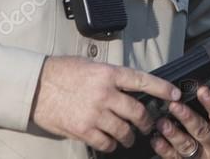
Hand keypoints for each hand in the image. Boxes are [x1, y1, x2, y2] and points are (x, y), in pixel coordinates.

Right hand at [30, 56, 180, 152]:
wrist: (35, 86)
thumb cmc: (61, 72)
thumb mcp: (90, 65)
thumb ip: (110, 76)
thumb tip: (128, 86)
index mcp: (109, 73)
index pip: (143, 80)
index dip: (162, 88)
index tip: (174, 94)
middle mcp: (105, 93)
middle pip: (138, 111)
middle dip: (147, 121)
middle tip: (148, 124)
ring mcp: (95, 113)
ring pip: (125, 130)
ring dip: (130, 136)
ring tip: (130, 136)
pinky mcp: (83, 129)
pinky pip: (106, 142)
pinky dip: (112, 144)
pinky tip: (111, 141)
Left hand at [151, 85, 209, 158]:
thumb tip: (195, 85)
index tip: (202, 90)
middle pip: (202, 130)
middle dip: (187, 117)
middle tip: (174, 105)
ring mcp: (201, 156)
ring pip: (187, 145)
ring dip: (173, 133)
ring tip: (162, 122)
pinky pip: (174, 157)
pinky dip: (164, 149)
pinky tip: (156, 139)